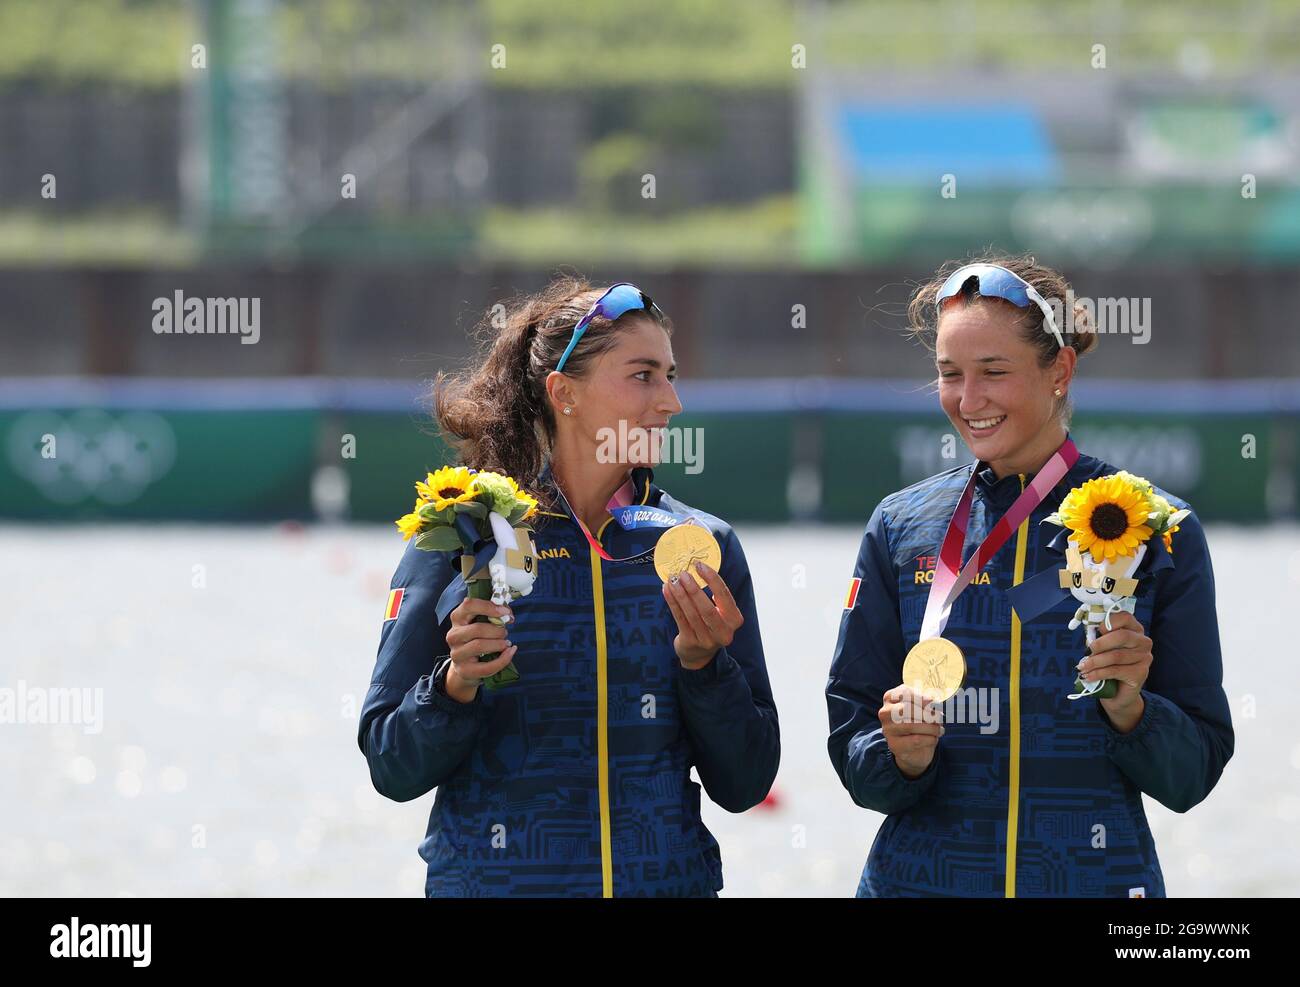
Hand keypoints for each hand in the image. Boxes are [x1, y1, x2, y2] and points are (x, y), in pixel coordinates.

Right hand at [443, 597, 516, 702]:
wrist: (467, 667)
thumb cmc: (478, 639)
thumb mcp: (482, 623)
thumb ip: (494, 614)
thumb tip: (507, 614)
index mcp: (458, 618)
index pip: (469, 605)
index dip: (489, 607)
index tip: (505, 612)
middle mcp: (454, 635)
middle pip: (477, 628)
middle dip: (497, 630)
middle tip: (505, 633)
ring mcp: (457, 653)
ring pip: (480, 645)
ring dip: (499, 644)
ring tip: (506, 643)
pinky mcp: (464, 670)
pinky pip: (487, 666)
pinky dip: (503, 659)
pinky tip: (510, 652)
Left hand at [661, 561, 743, 669]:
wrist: (699, 654)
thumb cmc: (710, 625)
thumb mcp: (719, 612)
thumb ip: (714, 595)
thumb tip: (697, 569)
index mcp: (734, 619)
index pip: (724, 596)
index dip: (712, 579)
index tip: (700, 565)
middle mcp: (723, 632)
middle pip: (707, 608)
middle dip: (694, 589)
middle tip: (683, 574)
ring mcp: (707, 639)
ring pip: (691, 613)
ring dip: (680, 594)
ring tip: (672, 580)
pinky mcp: (690, 642)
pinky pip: (680, 619)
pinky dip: (672, 602)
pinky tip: (666, 590)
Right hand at [878, 685, 943, 779]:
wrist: (913, 748)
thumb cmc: (919, 721)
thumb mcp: (922, 707)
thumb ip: (928, 702)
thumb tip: (935, 704)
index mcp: (891, 697)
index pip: (905, 693)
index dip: (922, 698)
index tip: (935, 703)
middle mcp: (885, 712)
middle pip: (907, 709)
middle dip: (927, 714)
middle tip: (939, 718)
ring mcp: (887, 729)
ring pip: (912, 725)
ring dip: (931, 728)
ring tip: (939, 730)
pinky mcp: (894, 744)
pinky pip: (915, 740)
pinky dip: (929, 739)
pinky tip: (934, 738)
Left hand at [1079, 610, 1150, 730]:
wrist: (1118, 694)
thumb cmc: (1108, 665)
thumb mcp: (1102, 648)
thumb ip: (1098, 638)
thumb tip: (1089, 635)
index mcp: (1134, 629)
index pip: (1125, 617)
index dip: (1109, 622)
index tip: (1096, 630)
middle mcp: (1143, 642)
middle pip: (1122, 636)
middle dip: (1100, 644)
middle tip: (1086, 651)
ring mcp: (1145, 658)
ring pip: (1116, 656)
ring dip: (1095, 662)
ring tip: (1081, 667)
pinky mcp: (1141, 673)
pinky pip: (1115, 670)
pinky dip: (1098, 673)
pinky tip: (1087, 676)